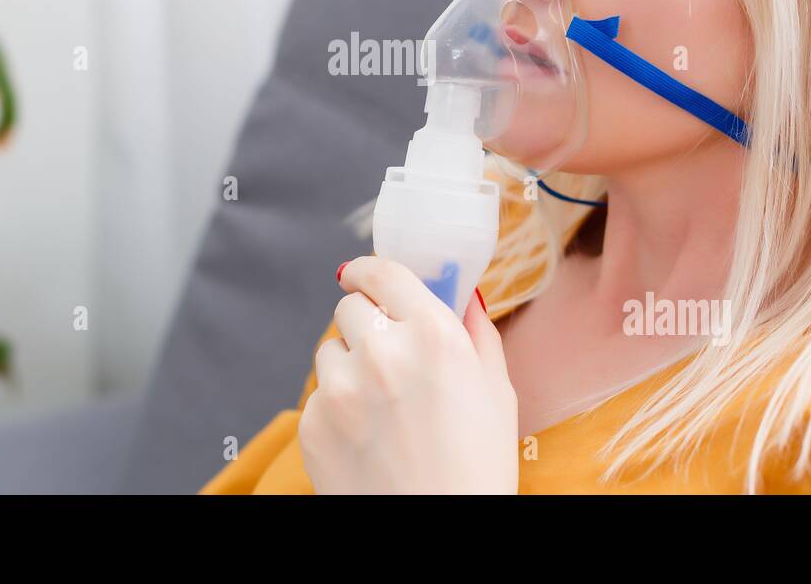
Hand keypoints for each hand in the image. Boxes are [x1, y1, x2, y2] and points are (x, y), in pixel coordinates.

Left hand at [298, 256, 518, 493]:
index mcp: (433, 335)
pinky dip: (337, 408)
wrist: (438, 539)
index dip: (370, 271)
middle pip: (351, 306)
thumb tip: (461, 292)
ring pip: (330, 349)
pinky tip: (367, 437)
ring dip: (349, 364)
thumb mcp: (497, 391)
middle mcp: (381, 351)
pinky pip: (318, 396)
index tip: (364, 275)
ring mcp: (341, 389)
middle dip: (367, 323)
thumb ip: (475, 331)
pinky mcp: (313, 424)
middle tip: (386, 355)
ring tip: (380, 407)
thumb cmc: (477, 469)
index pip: (382, 272)